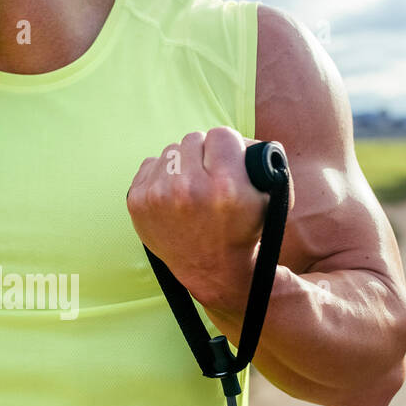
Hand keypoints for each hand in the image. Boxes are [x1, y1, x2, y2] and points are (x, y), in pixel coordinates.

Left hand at [126, 127, 293, 312]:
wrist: (211, 270)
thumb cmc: (242, 230)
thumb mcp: (268, 198)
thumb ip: (260, 159)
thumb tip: (239, 139)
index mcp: (226, 188)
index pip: (222, 134)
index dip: (229, 147)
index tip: (229, 162)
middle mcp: (189, 190)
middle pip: (194, 138)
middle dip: (205, 154)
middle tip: (211, 176)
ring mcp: (158, 196)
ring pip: (172, 150)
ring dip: (183, 164)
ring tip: (192, 189)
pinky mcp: (137, 201)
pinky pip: (151, 163)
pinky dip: (162, 175)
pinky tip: (173, 196)